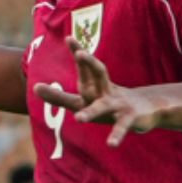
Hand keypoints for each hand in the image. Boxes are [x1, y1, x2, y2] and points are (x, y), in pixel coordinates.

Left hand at [34, 37, 167, 146]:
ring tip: (78, 119)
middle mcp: (105, 91)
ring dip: (91, 112)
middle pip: (98, 74)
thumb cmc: (108, 102)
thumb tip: (34, 87)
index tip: (69, 38)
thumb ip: (58, 96)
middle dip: (90, 64)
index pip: (84, 66)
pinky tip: (110, 144)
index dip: (78, 51)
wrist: (147, 109)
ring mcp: (118, 104)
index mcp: (94, 85)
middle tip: (81, 54)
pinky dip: (116, 135)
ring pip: (103, 106)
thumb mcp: (84, 99)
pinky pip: (121, 127)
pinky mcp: (129, 118)